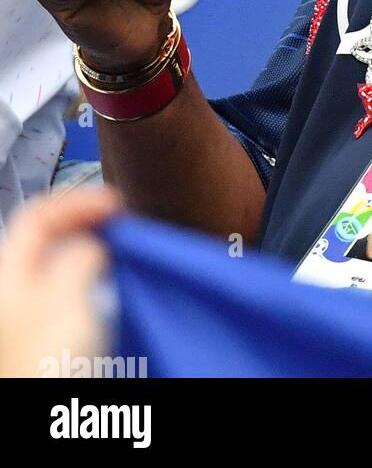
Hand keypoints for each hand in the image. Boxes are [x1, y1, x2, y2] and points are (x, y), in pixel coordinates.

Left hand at [0, 186, 120, 378]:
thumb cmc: (49, 357)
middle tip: (119, 220)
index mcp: (9, 272)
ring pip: (59, 261)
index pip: (37, 215)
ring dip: (90, 245)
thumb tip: (93, 248)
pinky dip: (91, 272)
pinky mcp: (48, 330)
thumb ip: (80, 255)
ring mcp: (31, 310)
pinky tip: (109, 280)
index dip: (76, 201)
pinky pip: (68, 286)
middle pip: (46, 236)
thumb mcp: (68, 293)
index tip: (115, 203)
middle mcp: (15, 288)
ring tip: (119, 245)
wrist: (46, 412)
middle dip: (84, 220)